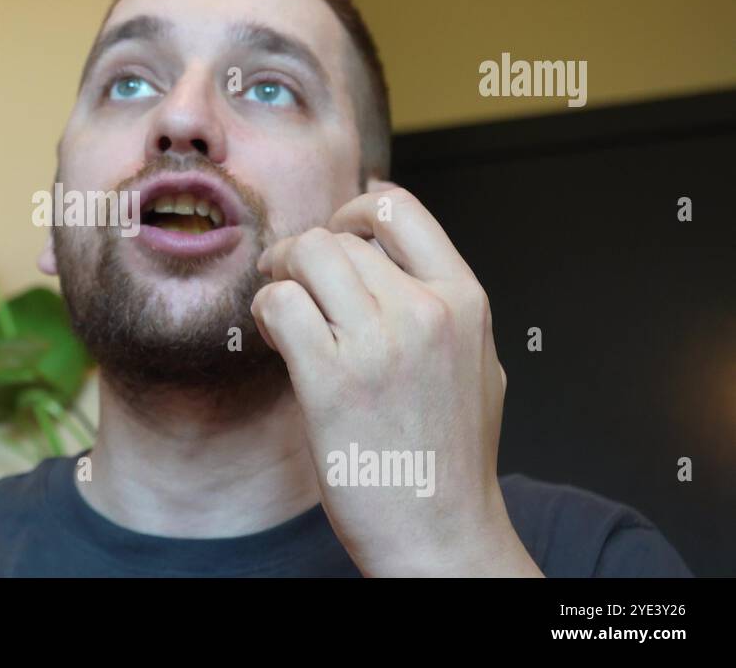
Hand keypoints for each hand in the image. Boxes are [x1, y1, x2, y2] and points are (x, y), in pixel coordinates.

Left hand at [251, 187, 539, 576]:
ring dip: (280, 276)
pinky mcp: (331, 378)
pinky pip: (278, 304)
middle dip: (304, 255)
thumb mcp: (475, 362)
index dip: (353, 209)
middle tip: (294, 287)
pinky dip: (265, 313)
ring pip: (306, 256)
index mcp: (465, 301)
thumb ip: (441, 304)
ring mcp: (379, 343)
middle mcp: (427, 311)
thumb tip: (393, 251)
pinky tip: (276, 340)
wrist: (441, 532)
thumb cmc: (449, 457)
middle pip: (339, 236)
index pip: (400, 207)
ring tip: (283, 313)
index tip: (334, 233)